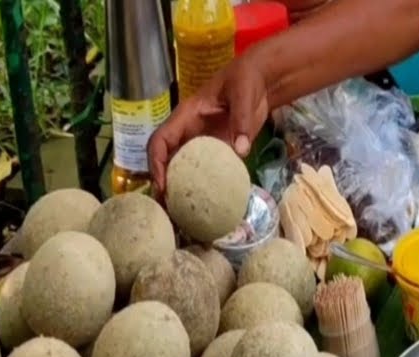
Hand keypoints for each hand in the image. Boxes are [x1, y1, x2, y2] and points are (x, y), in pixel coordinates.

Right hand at [147, 44, 274, 196]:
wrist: (262, 80)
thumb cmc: (246, 80)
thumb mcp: (243, 95)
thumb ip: (241, 121)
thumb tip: (240, 150)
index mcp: (186, 116)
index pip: (160, 140)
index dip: (156, 162)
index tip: (162, 184)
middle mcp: (190, 132)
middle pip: (166, 160)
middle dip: (162, 184)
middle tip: (167, 209)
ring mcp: (204, 142)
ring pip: (183, 168)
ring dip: (180, 189)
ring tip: (181, 215)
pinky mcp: (219, 150)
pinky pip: (206, 171)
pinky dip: (204, 187)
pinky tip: (208, 205)